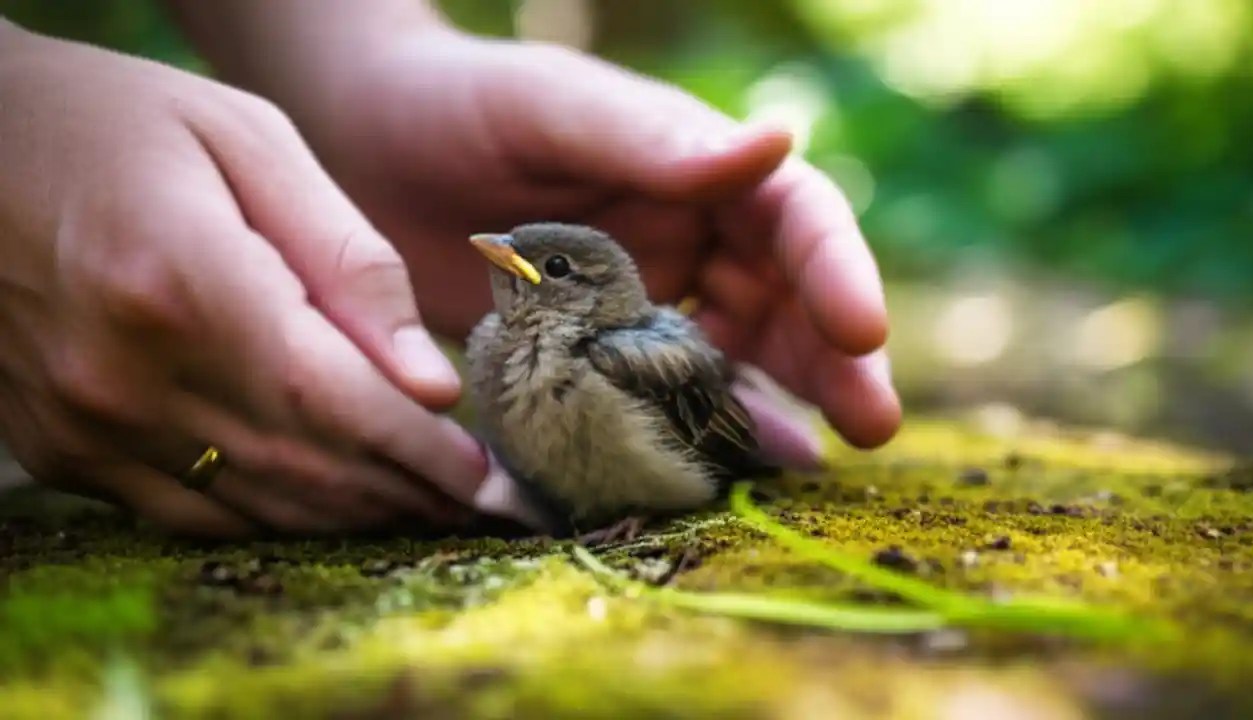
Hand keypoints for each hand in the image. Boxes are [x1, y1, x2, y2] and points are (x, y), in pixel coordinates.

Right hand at [0, 23, 484, 535]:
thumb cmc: (116, 119)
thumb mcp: (249, 143)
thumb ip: (349, 263)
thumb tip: (430, 385)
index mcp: (185, 284)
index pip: (340, 405)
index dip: (428, 458)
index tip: (497, 483)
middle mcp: (128, 375)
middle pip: (309, 470)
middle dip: (411, 495)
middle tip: (489, 507)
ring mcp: (86, 423)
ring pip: (258, 507)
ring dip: (356, 516)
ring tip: (431, 510)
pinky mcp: (61, 447)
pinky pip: (192, 515)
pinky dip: (277, 514)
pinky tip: (333, 503)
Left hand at [277, 30, 901, 458]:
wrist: (364, 147)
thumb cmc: (459, 102)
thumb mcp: (552, 107)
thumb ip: (651, 137)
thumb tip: (780, 140)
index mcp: (696, 168)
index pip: (794, 216)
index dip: (837, 269)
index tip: (863, 329)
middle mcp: (687, 237)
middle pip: (787, 301)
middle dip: (834, 360)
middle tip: (873, 425)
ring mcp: (644, 301)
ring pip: (735, 357)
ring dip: (779, 407)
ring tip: (806, 465)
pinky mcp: (593, 354)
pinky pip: (657, 398)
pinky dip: (691, 432)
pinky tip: (721, 472)